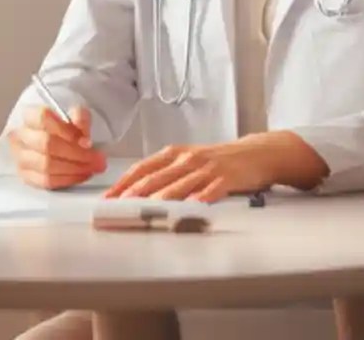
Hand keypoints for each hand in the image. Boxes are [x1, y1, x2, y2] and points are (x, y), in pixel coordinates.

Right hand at [7, 105, 105, 189]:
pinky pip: (46, 181)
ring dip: (73, 168)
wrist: (55, 139)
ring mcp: (21, 157)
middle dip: (76, 153)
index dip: (66, 130)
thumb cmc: (65, 127)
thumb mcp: (76, 116)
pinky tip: (81, 175)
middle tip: (96, 158)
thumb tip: (84, 140)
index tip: (86, 140)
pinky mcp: (26, 176)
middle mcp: (20, 136)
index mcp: (30, 116)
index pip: (43, 118)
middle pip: (46, 144)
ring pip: (45, 165)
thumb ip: (80, 120)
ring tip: (91, 167)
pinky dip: (67, 179)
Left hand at [104, 142, 266, 201]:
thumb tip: (138, 193)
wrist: (256, 153)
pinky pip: (211, 190)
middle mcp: (187, 159)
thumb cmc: (218, 160)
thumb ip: (167, 175)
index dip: (123, 182)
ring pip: (180, 184)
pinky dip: (200, 198)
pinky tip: (191, 207)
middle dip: (135, 193)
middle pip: (157, 177)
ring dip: (162, 198)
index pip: (142, 168)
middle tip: (118, 207)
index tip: (108, 197)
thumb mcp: (189, 161)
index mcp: (175, 154)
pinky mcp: (226, 177)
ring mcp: (207, 168)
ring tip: (146, 210)